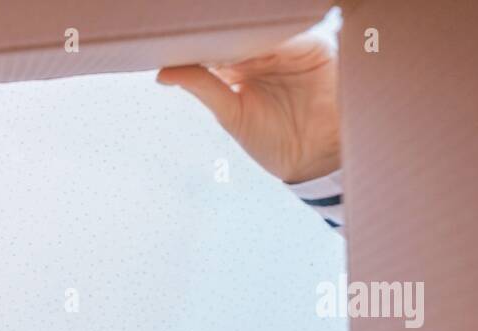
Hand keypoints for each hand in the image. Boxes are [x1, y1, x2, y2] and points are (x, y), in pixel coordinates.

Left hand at [156, 33, 339, 183]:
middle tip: (195, 23)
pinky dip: (273, 31)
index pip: (217, 41)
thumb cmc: (274, 140)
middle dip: (219, 26)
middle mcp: (266, 51)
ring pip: (264, 26)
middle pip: (239, 28)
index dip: (199, 38)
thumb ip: (203, 88)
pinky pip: (293, 31)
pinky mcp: (315, 46)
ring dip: (245, 26)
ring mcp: (291, 46)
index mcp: (242, 64)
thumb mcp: (231, 114)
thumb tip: (162, 73)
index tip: (176, 34)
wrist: (314, 160)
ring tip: (221, 29)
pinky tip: (254, 34)